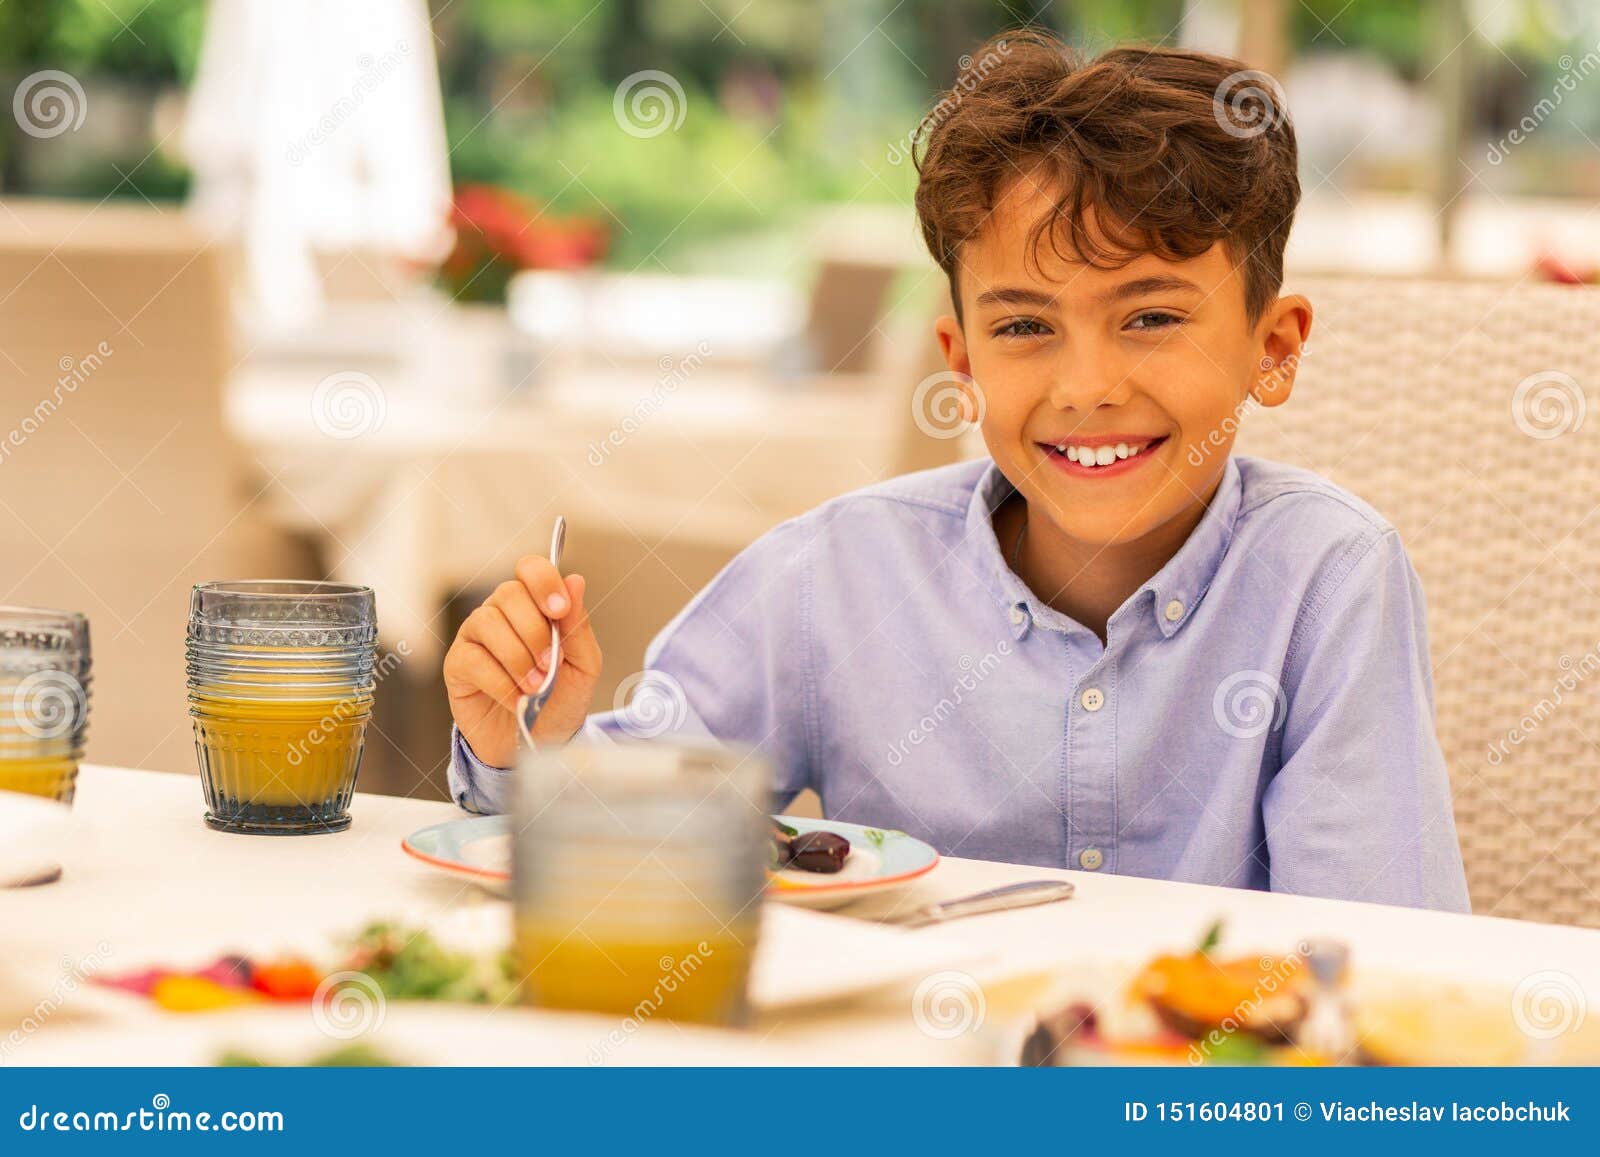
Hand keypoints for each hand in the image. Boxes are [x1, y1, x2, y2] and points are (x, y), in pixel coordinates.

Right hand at [443, 554, 603, 768]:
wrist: (540, 743)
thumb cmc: (560, 701)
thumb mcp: (583, 665)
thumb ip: (578, 624)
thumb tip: (575, 581)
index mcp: (534, 606)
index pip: (530, 569)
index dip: (543, 582)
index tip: (559, 610)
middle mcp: (501, 613)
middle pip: (509, 594)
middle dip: (535, 632)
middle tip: (550, 665)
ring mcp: (476, 637)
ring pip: (488, 622)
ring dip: (518, 658)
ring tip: (536, 687)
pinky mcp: (458, 665)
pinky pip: (473, 660)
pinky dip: (500, 683)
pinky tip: (516, 701)